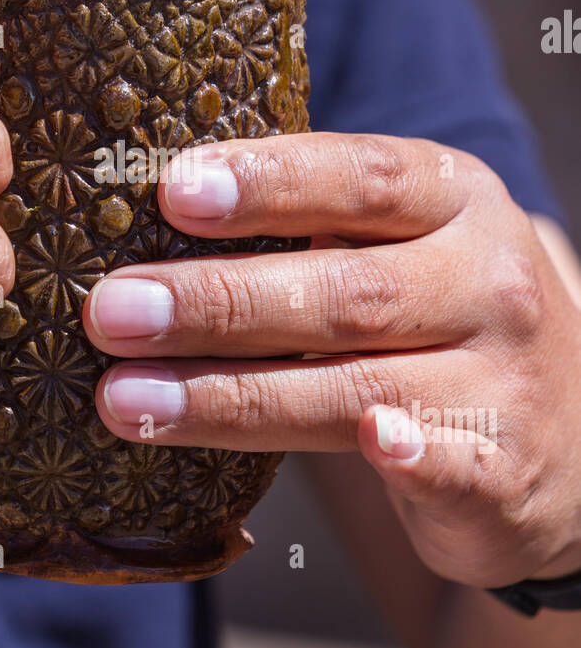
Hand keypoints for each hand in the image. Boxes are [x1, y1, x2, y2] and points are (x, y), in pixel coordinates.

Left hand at [83, 133, 580, 587]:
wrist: (564, 435)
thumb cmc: (435, 318)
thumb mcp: (397, 246)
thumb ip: (306, 227)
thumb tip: (142, 219)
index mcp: (454, 201)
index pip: (359, 178)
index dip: (268, 182)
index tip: (174, 189)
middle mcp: (487, 280)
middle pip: (344, 289)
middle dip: (217, 301)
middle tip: (112, 310)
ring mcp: (502, 376)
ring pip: (359, 384)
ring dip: (232, 395)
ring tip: (127, 398)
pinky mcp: (503, 468)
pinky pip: (449, 463)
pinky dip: (409, 453)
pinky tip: (370, 442)